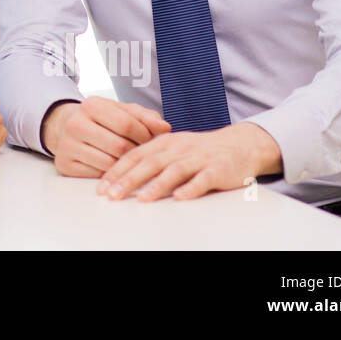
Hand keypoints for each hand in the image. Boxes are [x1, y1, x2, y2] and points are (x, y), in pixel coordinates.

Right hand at [42, 96, 170, 177]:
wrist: (65, 126)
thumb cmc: (101, 120)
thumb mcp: (121, 111)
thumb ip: (145, 117)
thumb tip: (165, 128)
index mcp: (91, 105)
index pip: (127, 124)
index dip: (145, 135)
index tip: (152, 140)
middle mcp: (75, 123)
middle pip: (119, 146)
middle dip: (137, 153)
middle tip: (144, 154)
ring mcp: (67, 145)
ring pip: (109, 164)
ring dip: (126, 166)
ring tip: (132, 161)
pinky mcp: (64, 164)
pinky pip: (97, 175)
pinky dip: (110, 174)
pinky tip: (116, 168)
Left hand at [97, 121, 281, 201]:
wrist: (239, 145)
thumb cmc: (200, 151)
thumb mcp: (172, 149)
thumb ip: (149, 159)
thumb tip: (119, 177)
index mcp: (163, 142)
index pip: (134, 156)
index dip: (116, 171)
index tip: (101, 187)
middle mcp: (178, 148)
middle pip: (149, 164)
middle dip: (129, 180)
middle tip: (113, 195)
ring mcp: (198, 158)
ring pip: (174, 171)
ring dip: (157, 185)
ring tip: (142, 198)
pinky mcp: (217, 169)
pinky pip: (203, 179)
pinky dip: (191, 188)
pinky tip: (180, 198)